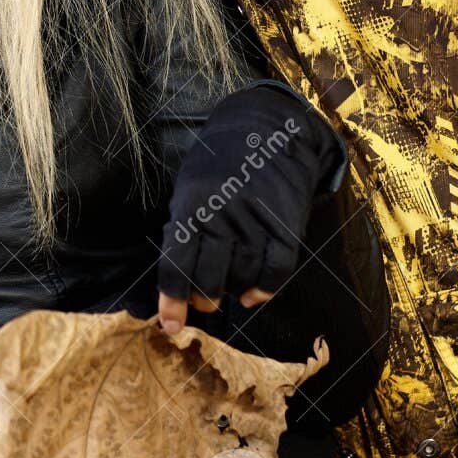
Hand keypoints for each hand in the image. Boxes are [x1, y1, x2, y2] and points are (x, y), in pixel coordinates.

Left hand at [158, 81, 346, 333]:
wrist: (267, 130)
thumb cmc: (218, 166)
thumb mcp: (187, 190)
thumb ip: (181, 234)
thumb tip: (175, 288)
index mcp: (190, 207)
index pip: (176, 266)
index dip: (172, 303)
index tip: (171, 326)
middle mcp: (222, 216)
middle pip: (209, 280)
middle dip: (202, 300)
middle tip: (203, 300)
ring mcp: (256, 222)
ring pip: (242, 279)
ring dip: (232, 294)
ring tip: (228, 289)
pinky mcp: (285, 225)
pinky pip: (275, 272)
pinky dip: (263, 291)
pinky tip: (252, 295)